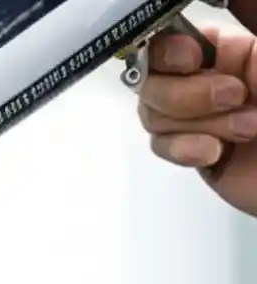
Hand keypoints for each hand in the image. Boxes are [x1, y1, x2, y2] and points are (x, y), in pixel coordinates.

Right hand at [139, 26, 256, 214]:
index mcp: (233, 52)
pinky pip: (161, 146)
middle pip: (153, 79)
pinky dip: (185, 149)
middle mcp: (210, 81)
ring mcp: (200, 119)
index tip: (192, 61)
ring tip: (244, 131)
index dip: (169, 52)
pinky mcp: (196, 153)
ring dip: (198, 124)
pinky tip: (217, 153)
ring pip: (153, 112)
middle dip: (188, 95)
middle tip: (236, 99)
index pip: (171, 41)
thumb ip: (252, 14)